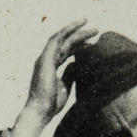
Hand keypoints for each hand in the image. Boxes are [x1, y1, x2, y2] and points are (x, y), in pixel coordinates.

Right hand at [11, 18, 101, 136]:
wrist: (40, 112)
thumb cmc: (50, 104)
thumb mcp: (65, 86)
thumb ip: (70, 74)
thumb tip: (77, 64)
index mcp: (50, 66)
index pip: (65, 51)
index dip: (79, 46)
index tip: (92, 43)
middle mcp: (45, 60)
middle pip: (64, 42)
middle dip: (79, 35)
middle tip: (96, 30)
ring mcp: (44, 59)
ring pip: (60, 37)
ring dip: (75, 29)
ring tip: (89, 24)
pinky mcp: (45, 59)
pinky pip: (56, 40)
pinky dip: (68, 32)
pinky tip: (79, 27)